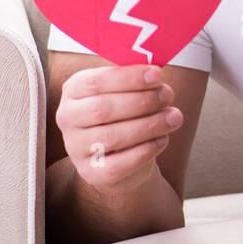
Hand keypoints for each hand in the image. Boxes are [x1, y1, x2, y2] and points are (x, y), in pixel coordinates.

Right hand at [55, 63, 181, 195]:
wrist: (120, 153)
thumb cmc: (125, 112)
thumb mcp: (125, 90)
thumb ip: (134, 79)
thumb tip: (155, 71)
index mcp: (73, 90)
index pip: (95, 82)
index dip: (128, 77)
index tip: (157, 74)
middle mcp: (68, 118)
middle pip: (103, 109)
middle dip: (141, 101)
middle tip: (168, 95)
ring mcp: (75, 147)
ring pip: (111, 137)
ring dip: (149, 125)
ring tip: (174, 117)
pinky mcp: (90, 172)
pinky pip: (118, 164)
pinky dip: (144, 151)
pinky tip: (162, 139)